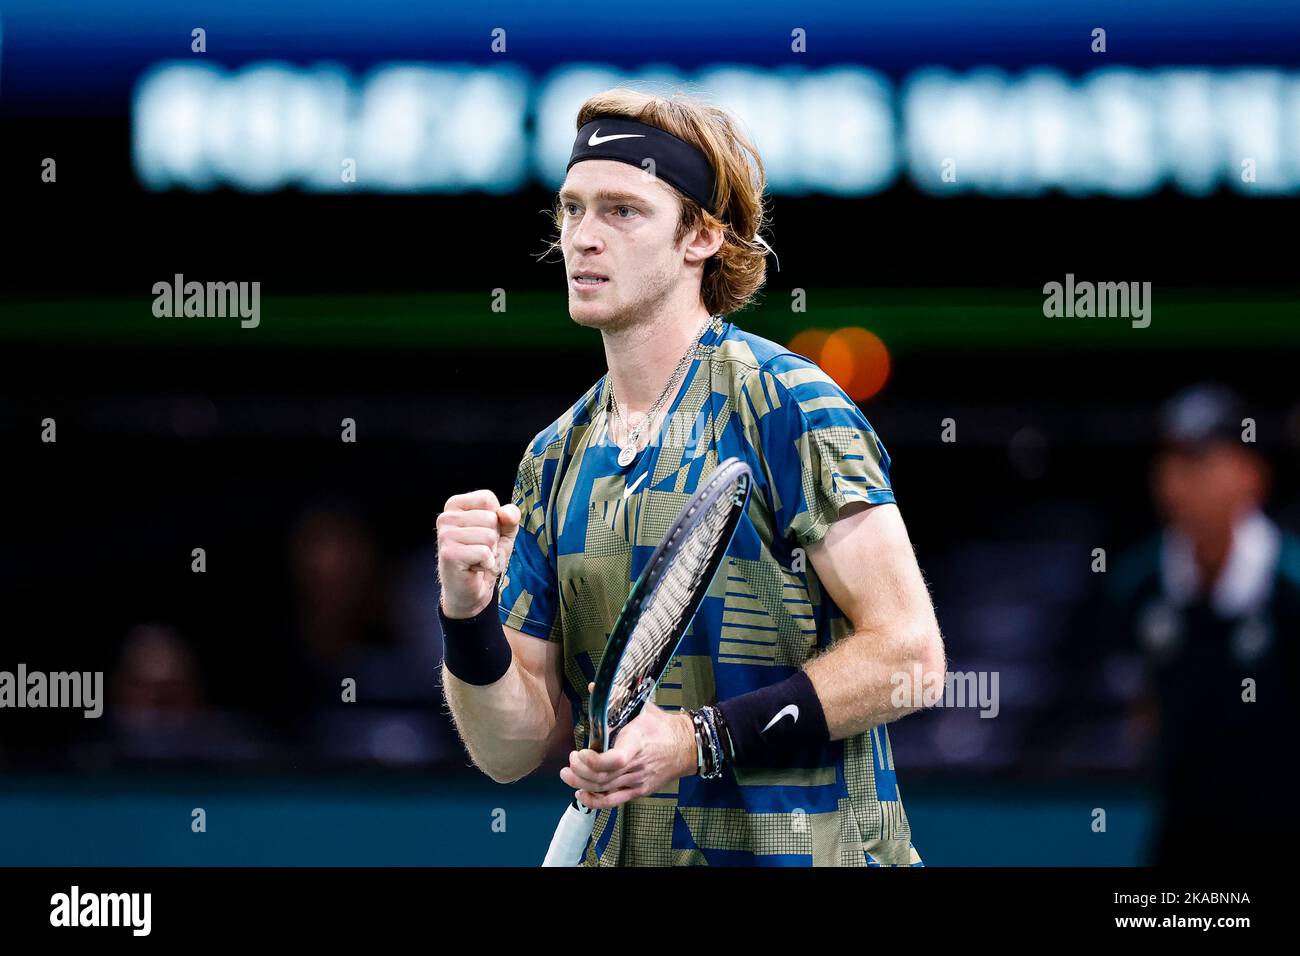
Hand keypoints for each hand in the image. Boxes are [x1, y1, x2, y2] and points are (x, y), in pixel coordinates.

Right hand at [436, 490, 520, 618]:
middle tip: (480, 551)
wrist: (473, 590)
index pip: (487, 498)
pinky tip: (474, 568)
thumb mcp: (504, 533)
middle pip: (491, 518)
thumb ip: (510, 517)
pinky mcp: (449, 554)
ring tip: (477, 559)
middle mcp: (445, 517)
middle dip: (494, 539)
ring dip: (490, 553)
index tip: (484, 534)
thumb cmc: (485, 557)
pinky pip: (484, 552)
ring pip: (489, 536)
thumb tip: (505, 513)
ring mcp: (445, 535)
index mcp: (455, 505)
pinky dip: (487, 564)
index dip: (496, 519)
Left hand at [560, 696, 697, 810]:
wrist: (687, 746)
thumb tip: (593, 686)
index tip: (581, 752)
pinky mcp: (639, 790)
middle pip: (604, 777)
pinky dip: (595, 801)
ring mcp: (638, 780)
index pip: (616, 759)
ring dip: (581, 783)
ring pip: (605, 789)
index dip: (594, 761)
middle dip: (580, 771)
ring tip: (568, 774)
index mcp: (637, 742)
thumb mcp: (642, 706)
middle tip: (571, 760)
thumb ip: (616, 696)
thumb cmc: (661, 725)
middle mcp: (637, 764)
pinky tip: (581, 794)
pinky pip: (614, 801)